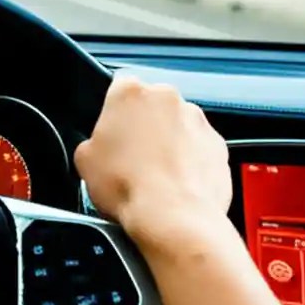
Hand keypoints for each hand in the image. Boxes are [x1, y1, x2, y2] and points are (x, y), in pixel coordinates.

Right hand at [74, 75, 230, 245]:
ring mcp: (197, 122)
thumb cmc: (129, 187)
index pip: (119, 85)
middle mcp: (167, 98)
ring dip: (167, 143)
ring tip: (153, 177)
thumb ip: (92, 141)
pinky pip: (199, 148)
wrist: (173, 219)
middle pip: (151, 105)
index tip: (112, 128)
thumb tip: (98, 147)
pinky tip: (174, 186)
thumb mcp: (84, 161)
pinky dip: (189, 162)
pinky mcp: (219, 146)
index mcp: (130, 92)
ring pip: (177, 126)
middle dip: (143, 126)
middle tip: (129, 158)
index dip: (113, 109)